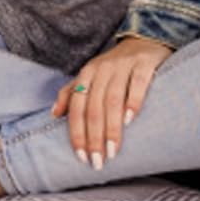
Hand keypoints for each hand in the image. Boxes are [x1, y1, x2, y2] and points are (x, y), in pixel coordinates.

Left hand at [51, 37, 173, 169]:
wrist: (145, 39)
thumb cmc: (115, 65)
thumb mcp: (91, 76)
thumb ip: (71, 92)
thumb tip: (53, 114)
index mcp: (87, 73)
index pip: (76, 107)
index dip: (77, 133)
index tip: (81, 156)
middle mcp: (102, 69)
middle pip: (93, 107)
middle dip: (94, 137)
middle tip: (98, 161)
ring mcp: (123, 65)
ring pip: (113, 99)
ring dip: (112, 128)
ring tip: (113, 151)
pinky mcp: (144, 63)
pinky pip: (137, 84)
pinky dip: (133, 102)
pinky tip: (130, 121)